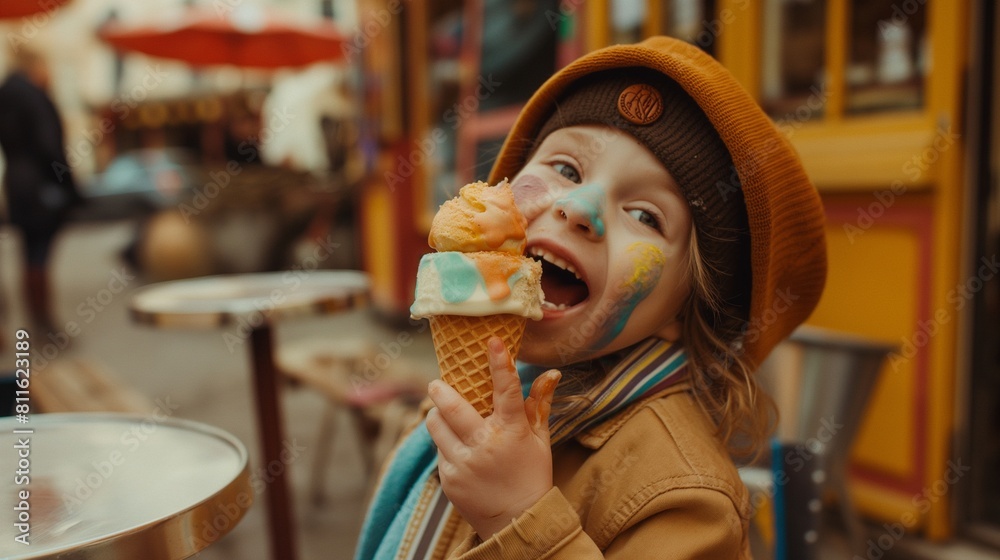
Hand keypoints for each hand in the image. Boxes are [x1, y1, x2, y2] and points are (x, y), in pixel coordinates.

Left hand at [425, 336, 560, 538]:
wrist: (516, 522)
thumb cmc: (531, 475)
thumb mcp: (540, 440)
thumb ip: (540, 404)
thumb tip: (552, 372)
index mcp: (512, 432)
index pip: (506, 391)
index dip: (500, 364)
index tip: (493, 342)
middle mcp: (485, 445)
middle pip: (452, 407)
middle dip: (440, 391)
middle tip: (436, 383)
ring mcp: (463, 463)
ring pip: (436, 427)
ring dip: (437, 415)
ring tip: (443, 413)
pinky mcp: (448, 478)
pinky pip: (438, 450)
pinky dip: (444, 442)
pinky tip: (458, 447)